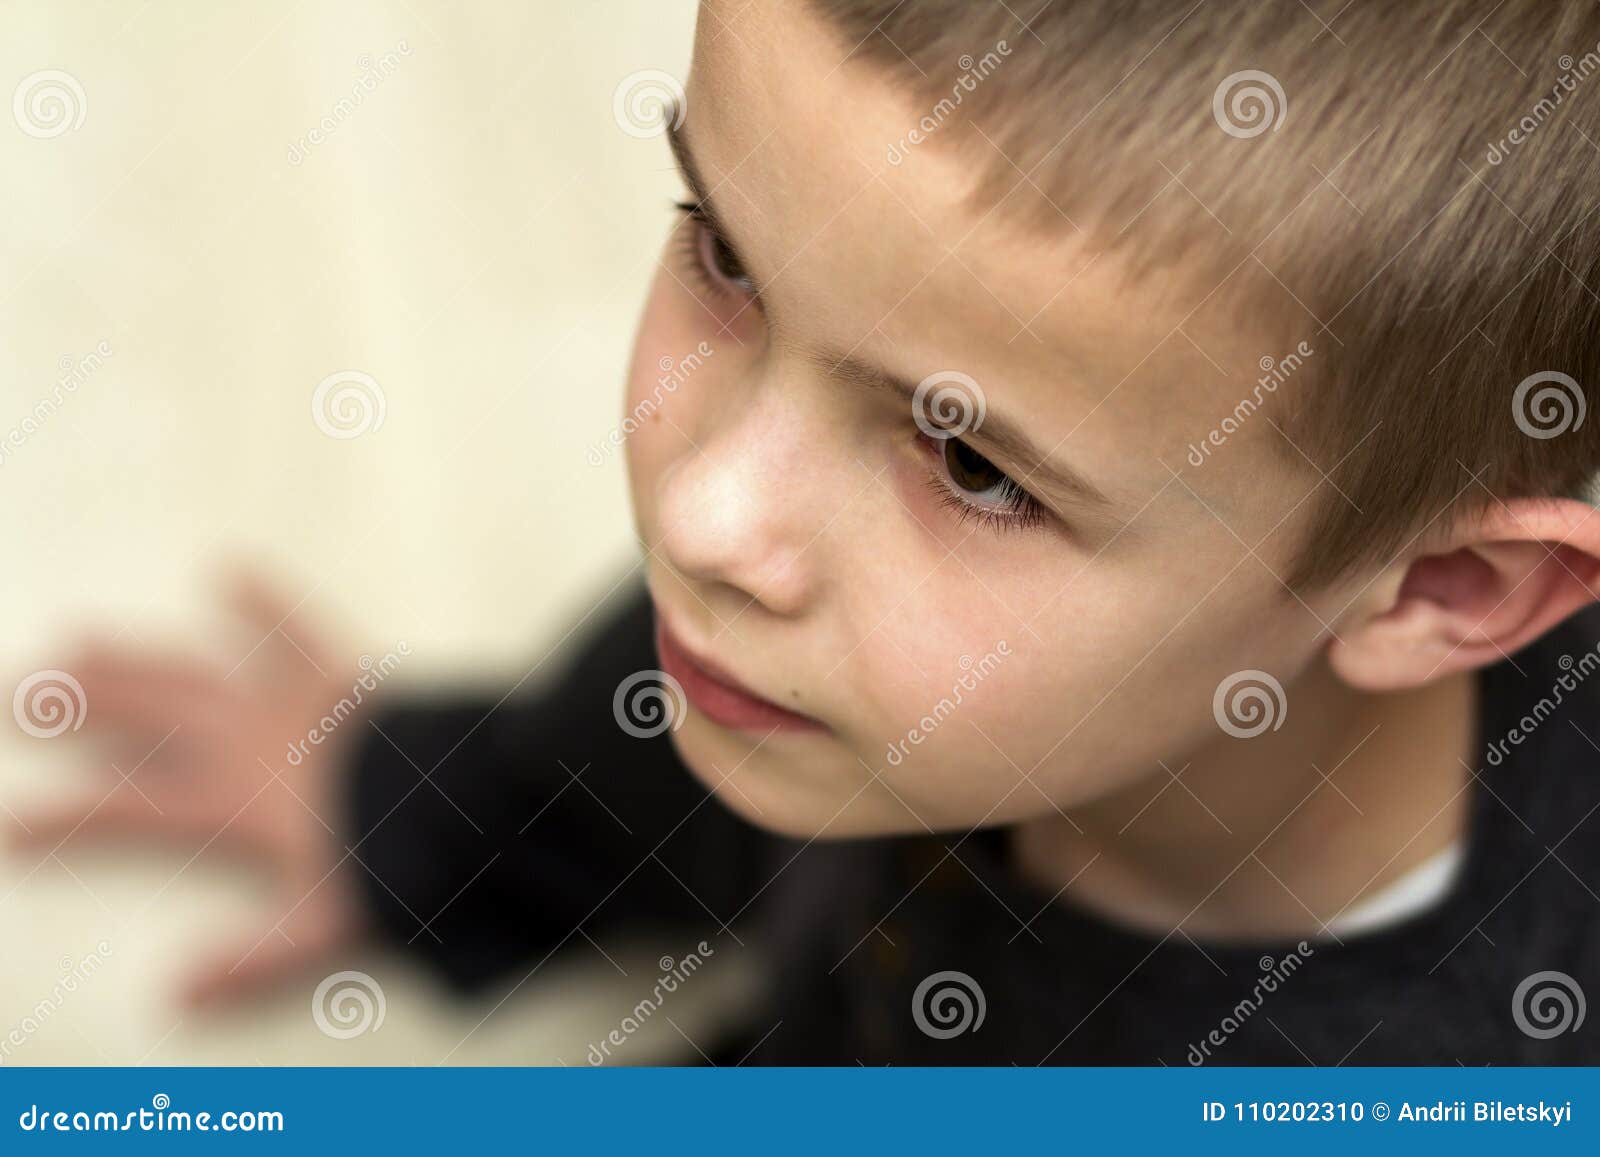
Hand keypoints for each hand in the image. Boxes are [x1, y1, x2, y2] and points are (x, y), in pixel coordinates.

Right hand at [10, 570, 376, 1006]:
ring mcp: (291, 701)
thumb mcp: (328, 923)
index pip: (132, 813)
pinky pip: (297, 629)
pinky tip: (227, 567)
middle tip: (21, 693)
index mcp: (238, 807)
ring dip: (136, 654)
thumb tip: (173, 996)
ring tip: (78, 635)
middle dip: (80, 708)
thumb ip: (251, 958)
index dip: (68, 818)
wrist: (469, 796)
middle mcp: (249, 743)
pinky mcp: (341, 675)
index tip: (9, 823)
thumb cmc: (403, 860)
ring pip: (195, 669)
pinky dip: (265, 600)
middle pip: (147, 718)